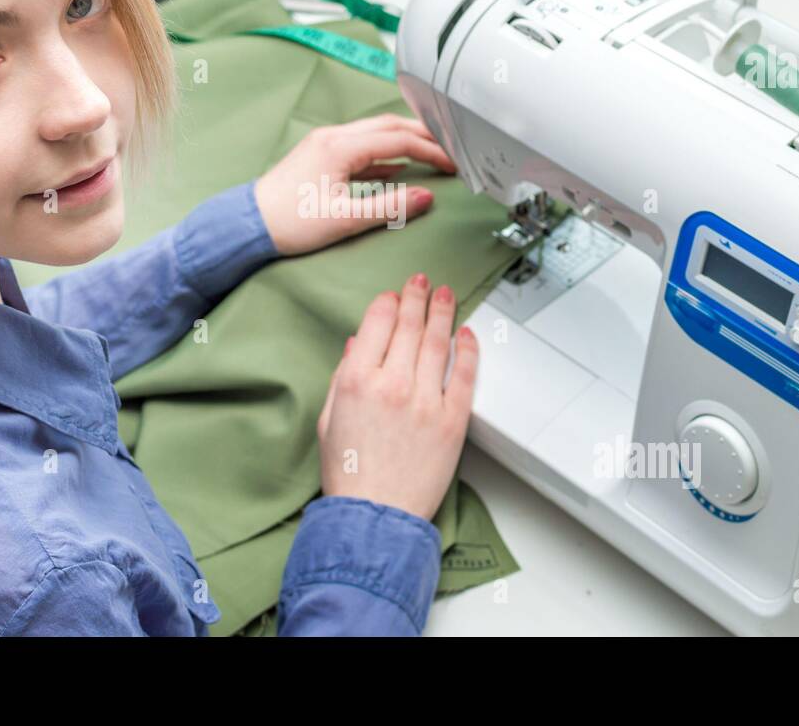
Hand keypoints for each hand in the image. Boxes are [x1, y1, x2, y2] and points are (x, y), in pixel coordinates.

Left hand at [253, 114, 457, 255]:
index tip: (452, 163)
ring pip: (375, 133)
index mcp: (340, 147)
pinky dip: (385, 153)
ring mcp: (325, 144)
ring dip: (404, 140)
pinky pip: (361, 147)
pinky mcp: (321, 156)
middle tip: (449, 148)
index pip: (398, 140)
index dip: (430, 150)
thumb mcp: (345, 219)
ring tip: (431, 153)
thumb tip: (425, 197)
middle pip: (388, 126)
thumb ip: (389, 206)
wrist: (249, 224)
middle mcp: (333, 137)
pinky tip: (397, 166)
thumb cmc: (289, 222)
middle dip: (422, 135)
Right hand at [316, 272, 478, 521]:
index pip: (376, 324)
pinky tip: (468, 334)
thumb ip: (343, 376)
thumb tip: (357, 344)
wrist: (374, 516)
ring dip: (443, 312)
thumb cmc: (349, 474)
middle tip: (422, 282)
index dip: (387, 304)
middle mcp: (392, 384)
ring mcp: (425, 401)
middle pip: (409, 326)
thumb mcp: (330, 419)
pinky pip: (463, 375)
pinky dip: (467, 350)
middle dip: (416, 297)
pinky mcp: (452, 420)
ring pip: (438, 342)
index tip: (392, 296)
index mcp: (356, 381)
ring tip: (446, 294)